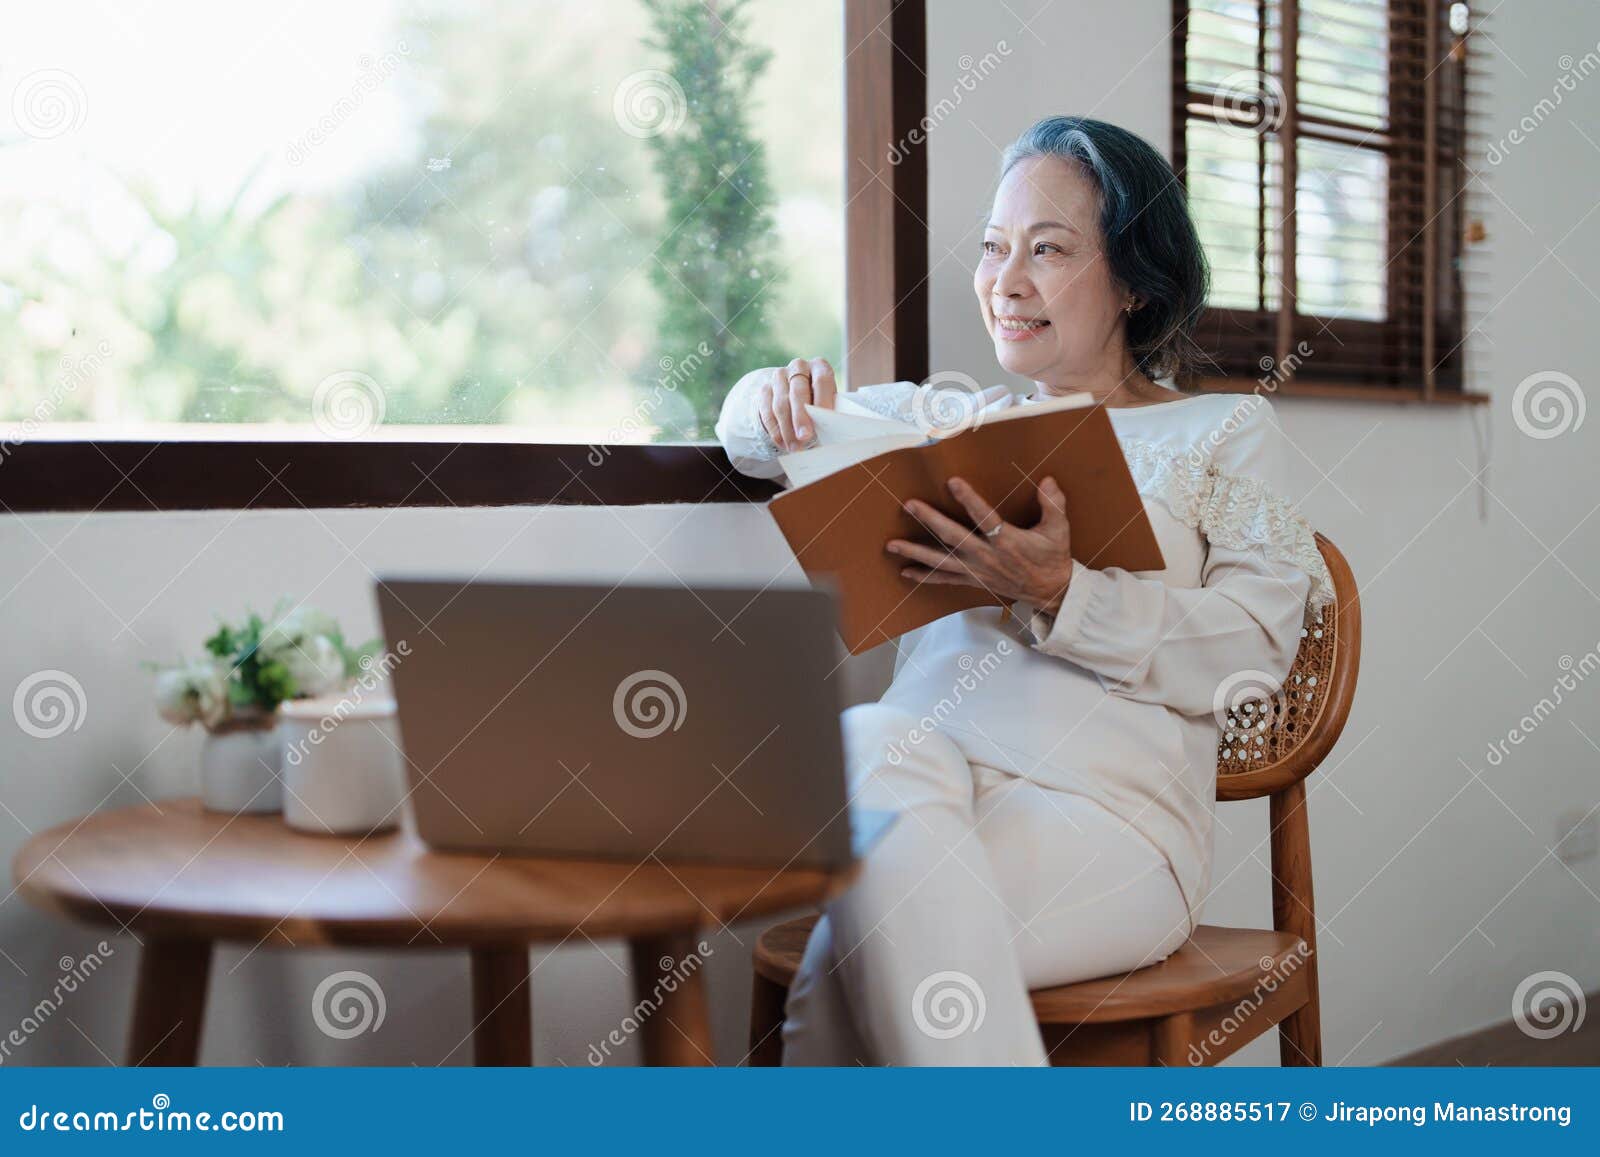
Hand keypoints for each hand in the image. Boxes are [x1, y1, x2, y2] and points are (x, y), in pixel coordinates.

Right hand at [746, 356, 837, 450]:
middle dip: (801, 417)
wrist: (796, 393)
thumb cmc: (820, 401)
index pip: (822, 381)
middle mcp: (799, 367)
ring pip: (781, 404)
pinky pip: (767, 411)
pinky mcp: (765, 389)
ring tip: (795, 447)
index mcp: (819, 366)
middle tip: (805, 437)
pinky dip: (775, 430)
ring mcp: (779, 376)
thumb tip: (832, 433)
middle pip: (798, 392)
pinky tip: (782, 443)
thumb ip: (829, 412)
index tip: (824, 419)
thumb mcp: (829, 401)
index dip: (823, 400)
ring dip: (787, 429)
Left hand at [887, 476, 1075, 613]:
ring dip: (916, 552)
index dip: (969, 500)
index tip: (952, 483)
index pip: (985, 517)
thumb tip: (1047, 480)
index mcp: (1007, 541)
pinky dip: (925, 576)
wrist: (1051, 591)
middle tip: (910, 505)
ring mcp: (977, 570)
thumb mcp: (1059, 529)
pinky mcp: (973, 580)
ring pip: (941, 561)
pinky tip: (906, 571)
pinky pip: (945, 580)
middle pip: (953, 537)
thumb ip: (1054, 504)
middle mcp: (986, 556)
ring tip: (892, 545)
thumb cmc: (1053, 557)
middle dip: (930, 521)